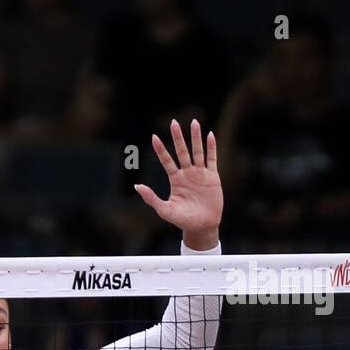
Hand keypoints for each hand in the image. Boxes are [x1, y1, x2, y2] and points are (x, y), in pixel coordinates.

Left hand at [135, 119, 222, 248]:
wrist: (202, 226)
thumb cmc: (182, 220)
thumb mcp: (164, 210)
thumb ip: (151, 198)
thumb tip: (137, 186)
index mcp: (175, 180)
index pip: (166, 160)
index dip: (161, 149)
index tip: (154, 137)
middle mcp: (187, 174)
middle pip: (182, 151)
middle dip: (178, 137)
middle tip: (173, 122)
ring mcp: (200, 174)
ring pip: (197, 151)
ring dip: (195, 137)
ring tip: (194, 122)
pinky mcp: (213, 177)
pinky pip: (212, 159)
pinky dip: (211, 147)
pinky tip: (210, 135)